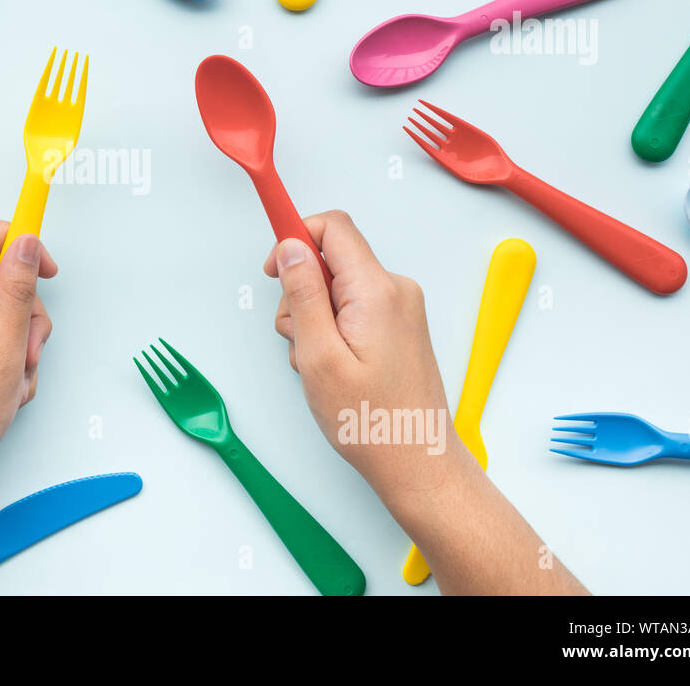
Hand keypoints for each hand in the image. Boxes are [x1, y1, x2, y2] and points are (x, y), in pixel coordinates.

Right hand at [265, 211, 586, 593]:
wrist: (416, 462)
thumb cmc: (371, 421)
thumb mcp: (319, 356)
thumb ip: (303, 294)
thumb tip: (290, 247)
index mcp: (377, 291)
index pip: (333, 228)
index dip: (295, 238)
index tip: (273, 268)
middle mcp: (395, 291)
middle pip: (332, 259)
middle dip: (301, 291)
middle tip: (299, 338)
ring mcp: (400, 308)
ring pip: (338, 287)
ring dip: (315, 317)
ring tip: (318, 362)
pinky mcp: (398, 325)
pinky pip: (353, 307)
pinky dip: (333, 330)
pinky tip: (334, 367)